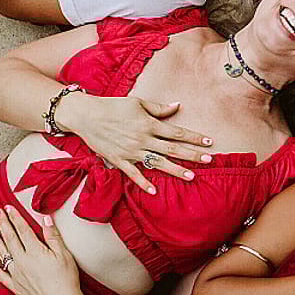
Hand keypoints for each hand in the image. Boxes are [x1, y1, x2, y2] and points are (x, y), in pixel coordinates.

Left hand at [0, 206, 98, 294]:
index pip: (22, 230)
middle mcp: (22, 261)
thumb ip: (53, 236)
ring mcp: (16, 274)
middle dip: (2, 224)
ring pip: (2, 253)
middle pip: (10, 238)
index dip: (15, 217)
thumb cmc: (66, 278)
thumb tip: (45, 218)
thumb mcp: (64, 254)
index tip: (7, 207)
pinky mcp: (16, 286)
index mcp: (34, 251)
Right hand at [62, 94, 212, 192]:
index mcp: (149, 124)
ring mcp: (131, 151)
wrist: (86, 115)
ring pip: (158, 163)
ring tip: (192, 176)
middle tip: (209, 160)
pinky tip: (154, 191)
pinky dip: (143, 183)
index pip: (177, 132)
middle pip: (172, 149)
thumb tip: (178, 106)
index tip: (209, 142)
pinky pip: (133, 173)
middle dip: (192, 155)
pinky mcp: (119, 160)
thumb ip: (159, 108)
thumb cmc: (113, 106)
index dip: (194, 137)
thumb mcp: (138, 103)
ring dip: (176, 170)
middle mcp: (143, 139)